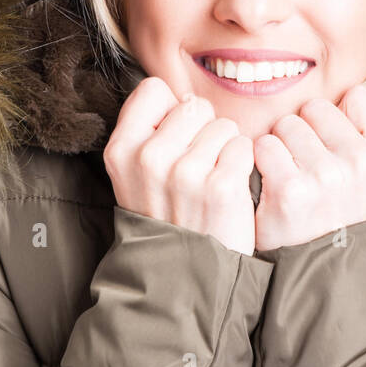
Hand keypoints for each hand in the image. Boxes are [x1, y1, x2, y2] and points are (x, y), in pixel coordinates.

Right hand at [103, 76, 256, 254]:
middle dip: (202, 131)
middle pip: (194, 105)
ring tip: (211, 183)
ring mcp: (185, 174)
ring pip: (223, 126)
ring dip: (225, 150)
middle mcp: (149, 158)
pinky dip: (243, 165)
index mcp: (121, 150)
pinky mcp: (221, 187)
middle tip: (196, 170)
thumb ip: (150, 132)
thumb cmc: (168, 217)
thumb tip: (184, 98)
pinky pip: (244, 147)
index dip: (171, 112)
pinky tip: (229, 191)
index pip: (154, 90)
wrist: (185, 276)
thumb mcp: (136, 176)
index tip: (174, 141)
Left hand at [252, 83, 365, 252]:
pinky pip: (265, 145)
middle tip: (310, 165)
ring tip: (293, 176)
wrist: (327, 272)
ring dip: (282, 146)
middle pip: (316, 107)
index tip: (336, 144)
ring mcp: (327, 176)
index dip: (340, 117)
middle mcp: (363, 163)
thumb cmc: (350, 216)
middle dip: (307, 130)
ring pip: (287, 124)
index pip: (357, 96)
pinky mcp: (290, 190)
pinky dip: (263, 163)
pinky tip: (274, 185)